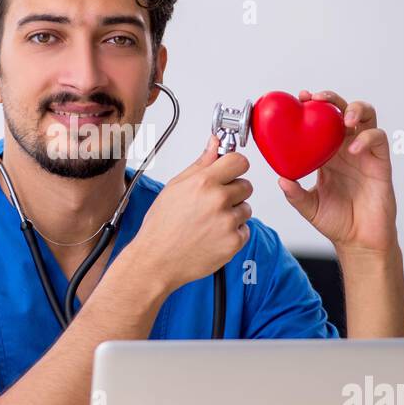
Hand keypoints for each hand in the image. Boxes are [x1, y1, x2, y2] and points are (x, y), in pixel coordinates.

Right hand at [132, 133, 252, 291]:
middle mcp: (218, 201)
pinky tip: (213, 236)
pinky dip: (233, 233)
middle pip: (246, 185)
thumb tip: (214, 144)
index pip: (239, 161)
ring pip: (246, 209)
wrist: (156, 260)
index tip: (229, 172)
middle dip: (233, 192)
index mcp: (203, 183)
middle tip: (213, 204)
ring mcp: (227, 223)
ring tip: (209, 222)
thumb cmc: (161, 226)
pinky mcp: (233, 242)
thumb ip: (200, 164)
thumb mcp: (175, 187)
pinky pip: (245, 230)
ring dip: (233, 214)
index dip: (234, 166)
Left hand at [277, 90, 398, 255]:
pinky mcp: (381, 162)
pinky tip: (352, 148)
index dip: (312, 107)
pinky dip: (365, 138)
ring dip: (355, 109)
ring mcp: (364, 153)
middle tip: (317, 99)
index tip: (300, 98)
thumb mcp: (309, 207)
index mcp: (327, 154)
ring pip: (367, 117)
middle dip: (332, 99)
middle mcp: (346, 148)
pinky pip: (377, 139)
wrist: (359, 240)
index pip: (321, 122)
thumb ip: (295, 194)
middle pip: (343, 110)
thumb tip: (281, 179)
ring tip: (344, 118)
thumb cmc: (337, 221)